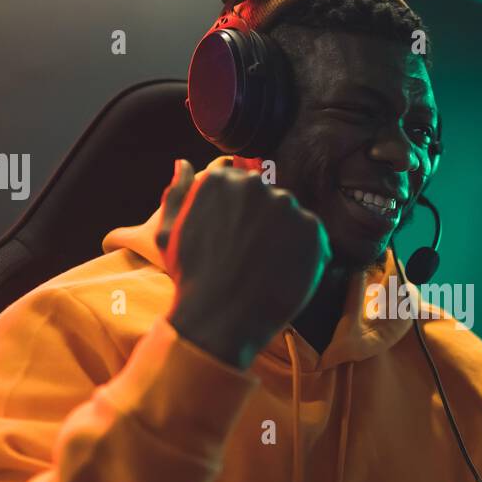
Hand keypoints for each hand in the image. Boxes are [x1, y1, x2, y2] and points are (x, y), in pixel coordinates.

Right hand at [158, 159, 329, 368]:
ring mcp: (286, 205)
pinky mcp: (312, 228)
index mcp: (221, 179)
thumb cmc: (192, 278)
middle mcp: (255, 185)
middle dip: (264, 225)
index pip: (242, 188)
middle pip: (268, 200)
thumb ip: (176, 193)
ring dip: (285, 238)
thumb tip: (183, 164)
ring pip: (291, 218)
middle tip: (253, 259)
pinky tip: (285, 274)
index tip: (236, 242)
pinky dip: (305, 254)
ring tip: (268, 268)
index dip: (241, 218)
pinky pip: (312, 237)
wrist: (222, 317)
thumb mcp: (169, 233)